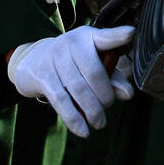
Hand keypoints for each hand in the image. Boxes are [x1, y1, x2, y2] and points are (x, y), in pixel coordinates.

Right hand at [8, 25, 135, 136]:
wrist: (32, 61)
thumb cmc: (71, 63)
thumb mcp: (92, 64)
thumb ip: (113, 78)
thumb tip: (127, 94)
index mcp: (89, 37)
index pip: (106, 36)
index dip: (118, 36)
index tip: (130, 34)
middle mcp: (71, 43)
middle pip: (95, 73)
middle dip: (106, 96)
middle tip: (107, 106)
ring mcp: (55, 58)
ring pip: (79, 89)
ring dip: (92, 110)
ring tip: (99, 122)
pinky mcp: (43, 76)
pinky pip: (61, 100)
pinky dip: (74, 118)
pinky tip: (83, 130)